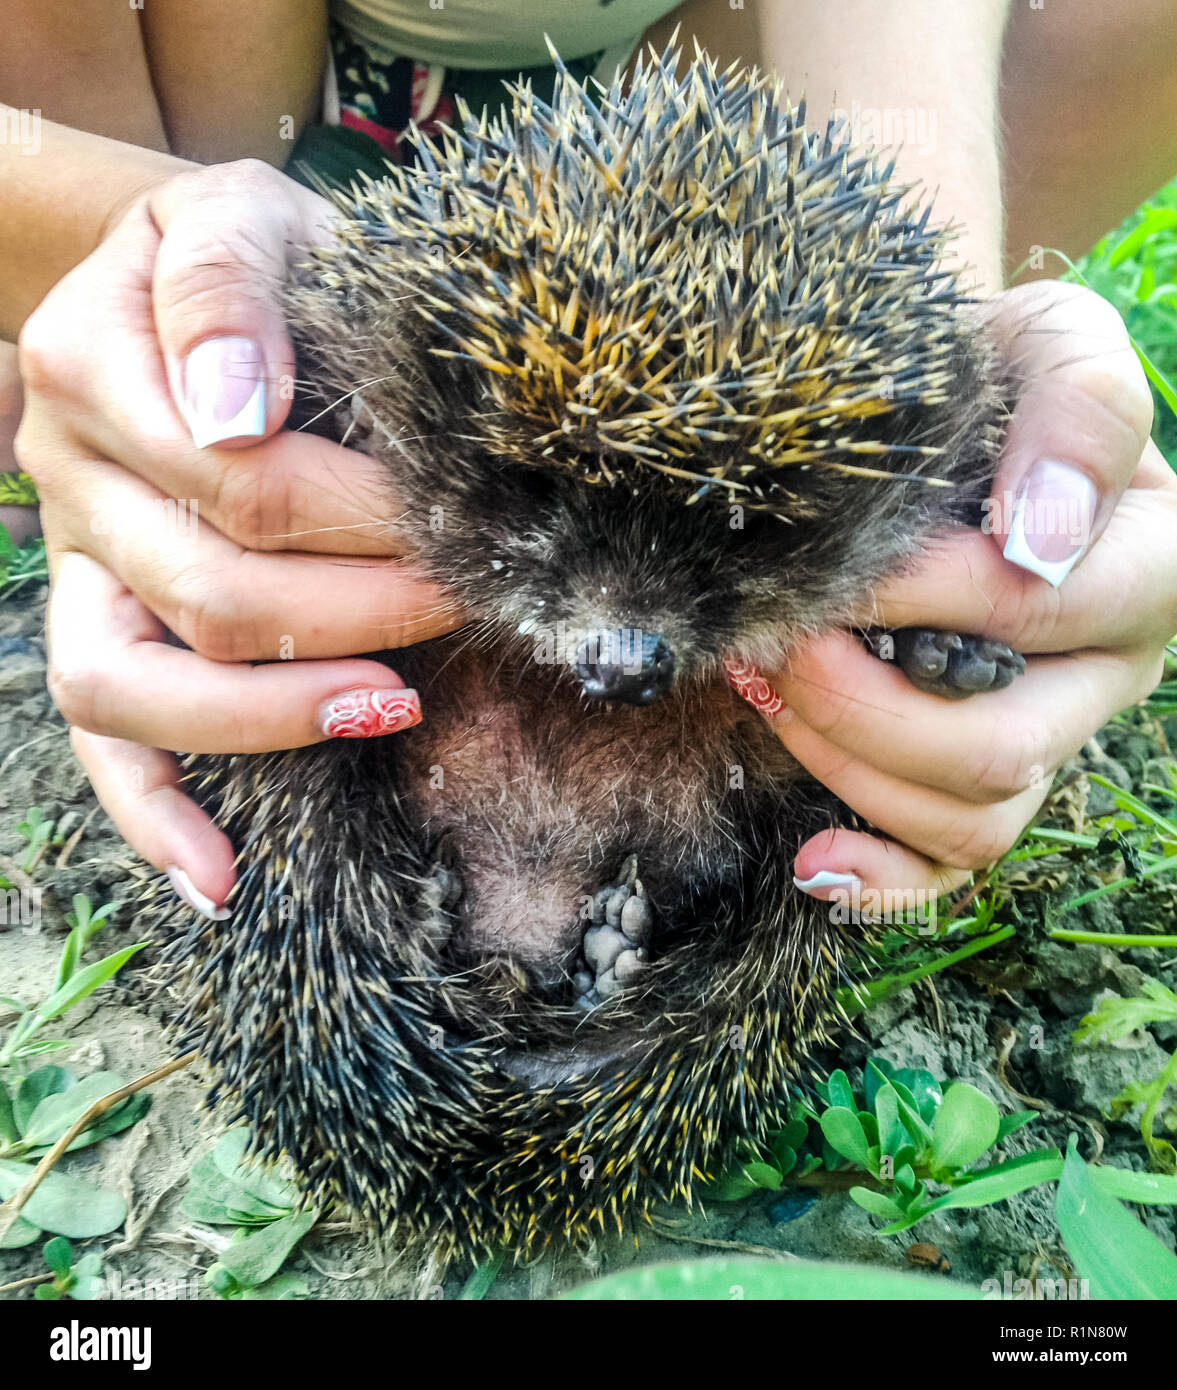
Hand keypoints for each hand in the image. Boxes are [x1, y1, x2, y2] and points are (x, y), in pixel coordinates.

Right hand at [17, 160, 459, 918]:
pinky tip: (220, 881)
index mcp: (95, 365)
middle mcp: (67, 476)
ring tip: (391, 709)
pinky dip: (153, 816)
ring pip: (136, 683)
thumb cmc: (241, 253)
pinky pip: (102, 739)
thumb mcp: (244, 214)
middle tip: (471, 603)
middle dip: (364, 611)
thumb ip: (234, 289)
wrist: (167, 276)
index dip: (366, 520)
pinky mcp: (93, 624)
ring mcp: (75, 567)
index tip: (466, 528)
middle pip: (212, 588)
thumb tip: (237, 409)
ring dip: (274, 713)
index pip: (244, 478)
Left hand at [769, 280, 1174, 905]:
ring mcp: (1047, 737)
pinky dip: (881, 878)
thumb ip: (1082, 410)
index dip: (921, 597)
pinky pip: (948, 866)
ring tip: (762, 687)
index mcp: (1148, 566)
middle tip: (773, 640)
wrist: (942, 418)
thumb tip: (1042, 538)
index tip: (831, 570)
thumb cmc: (991, 374)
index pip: (1038, 609)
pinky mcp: (981, 779)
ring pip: (967, 817)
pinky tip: (813, 858)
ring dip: (843, 763)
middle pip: (1000, 747)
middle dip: (860, 704)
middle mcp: (1107, 672)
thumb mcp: (1052, 339)